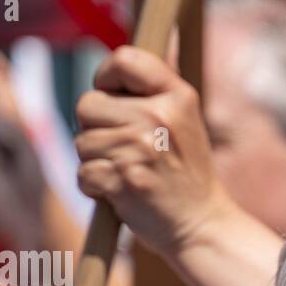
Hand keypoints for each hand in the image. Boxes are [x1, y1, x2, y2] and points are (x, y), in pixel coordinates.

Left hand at [75, 46, 232, 256]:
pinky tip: (120, 193)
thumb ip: (154, 92)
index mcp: (177, 97)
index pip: (123, 59)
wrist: (202, 226)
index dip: (106, 77)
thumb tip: (121, 60)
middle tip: (125, 150)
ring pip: (82, 142)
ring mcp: (140, 149)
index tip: (112, 96)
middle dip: (97, 129)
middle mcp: (159, 117)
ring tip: (128, 174)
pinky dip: (95, 188)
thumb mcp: (184, 122)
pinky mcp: (124, 181)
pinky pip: (83, 173)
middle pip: (88, 104)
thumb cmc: (186, 175)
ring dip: (96, 161)